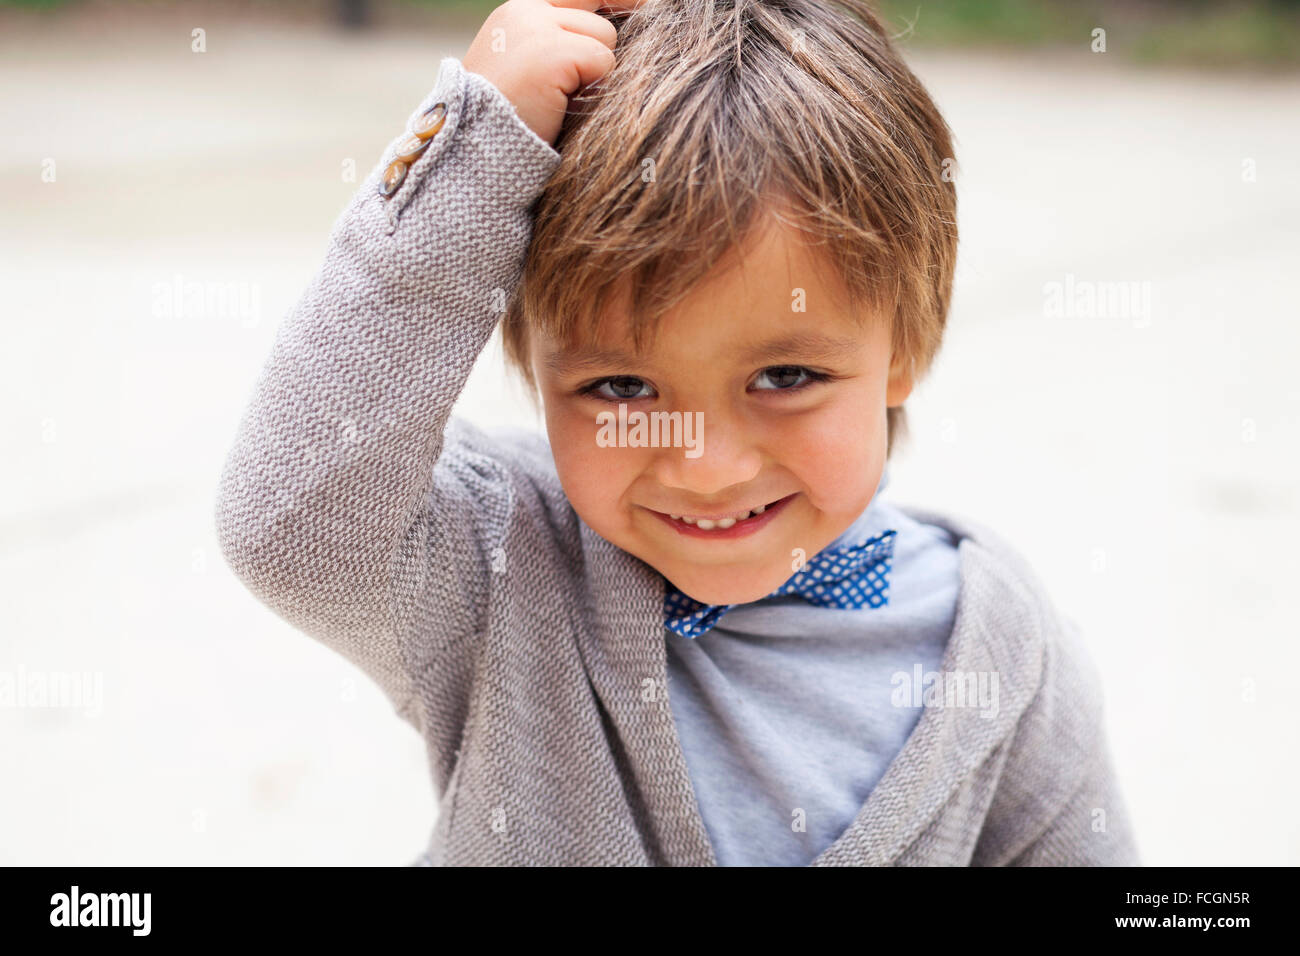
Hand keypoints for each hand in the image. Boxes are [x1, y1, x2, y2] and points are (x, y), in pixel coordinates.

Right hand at [462, 0, 647, 146]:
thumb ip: (559, 47)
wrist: (474, 149)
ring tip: (562, 100)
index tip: (639, 4)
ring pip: (605, 38)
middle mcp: (526, 12)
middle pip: (599, 19)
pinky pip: (603, 61)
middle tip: (576, 90)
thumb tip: (612, 38)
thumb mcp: (528, 72)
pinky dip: (593, 88)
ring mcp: (538, 28)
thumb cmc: (508, 124)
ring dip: (595, 75)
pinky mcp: (553, 51)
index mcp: (517, 14)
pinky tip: (563, 104)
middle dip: (599, 55)